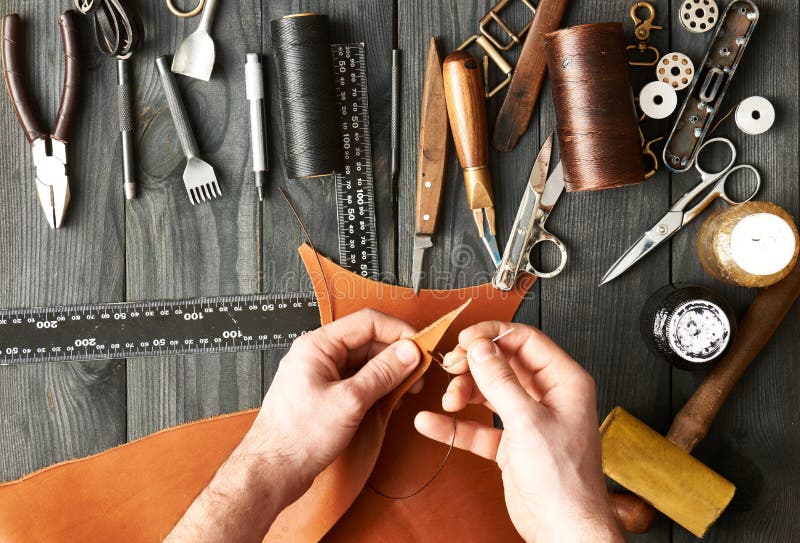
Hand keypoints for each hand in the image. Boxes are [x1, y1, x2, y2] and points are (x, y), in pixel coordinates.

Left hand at [166, 309, 421, 542]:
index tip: (421, 346)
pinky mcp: (324, 395)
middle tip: (419, 372)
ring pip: (363, 362)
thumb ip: (382, 373)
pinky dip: (376, 387)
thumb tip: (408, 352)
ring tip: (408, 389)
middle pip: (367, 341)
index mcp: (317, 345)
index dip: (398, 331)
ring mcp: (320, 375)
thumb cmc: (297, 438)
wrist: (272, 471)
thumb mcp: (350, 401)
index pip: (367, 322)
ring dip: (388, 373)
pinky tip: (390, 400)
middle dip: (396, 355)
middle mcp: (317, 355)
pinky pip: (356, 380)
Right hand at [414, 322, 622, 542]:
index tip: (465, 340)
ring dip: (464, 393)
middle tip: (452, 367)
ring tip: (448, 400)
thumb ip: (499, 380)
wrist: (563, 529)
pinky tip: (432, 422)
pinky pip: (478, 426)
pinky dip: (456, 425)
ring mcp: (527, 420)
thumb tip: (480, 347)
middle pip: (503, 364)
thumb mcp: (527, 421)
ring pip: (488, 392)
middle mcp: (547, 397)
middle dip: (474, 365)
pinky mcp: (511, 445)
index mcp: (564, 381)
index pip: (525, 340)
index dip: (493, 335)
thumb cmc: (564, 479)